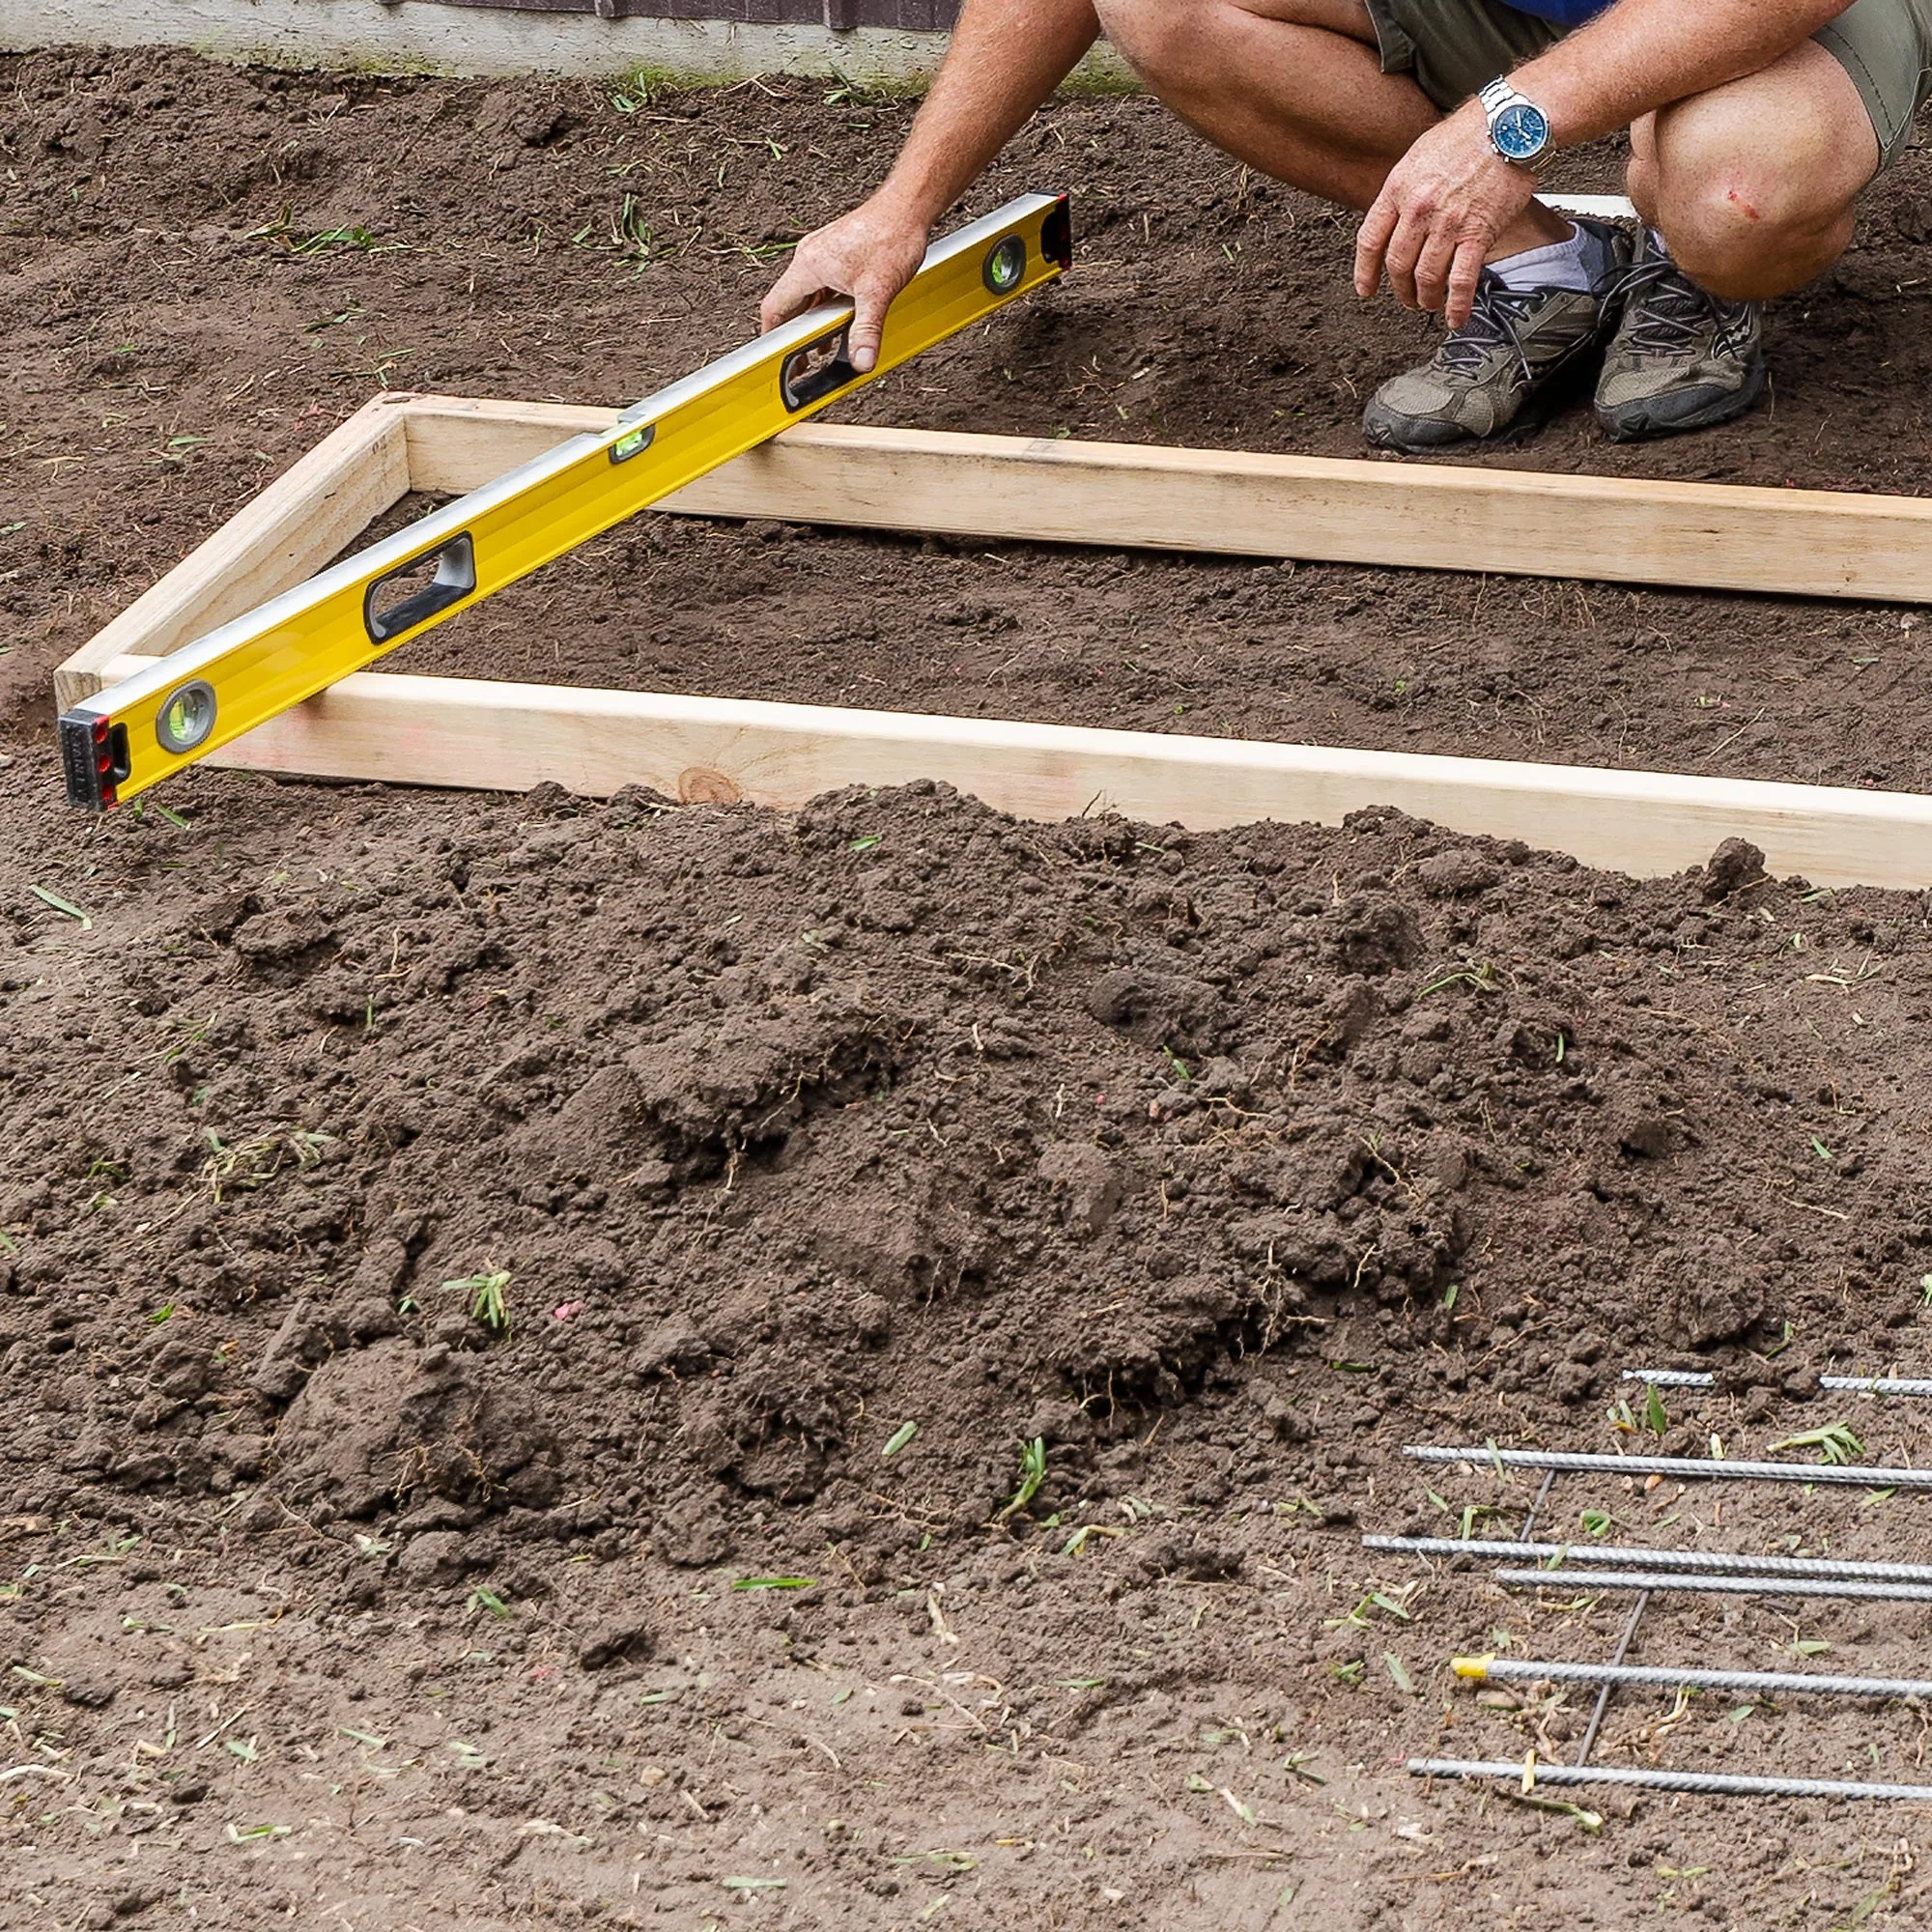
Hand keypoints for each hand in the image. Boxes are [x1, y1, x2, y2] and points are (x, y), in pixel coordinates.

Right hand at [759, 191, 933, 372]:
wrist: (907, 208)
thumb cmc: (891, 237)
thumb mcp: (877, 292)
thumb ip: (867, 330)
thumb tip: (861, 361)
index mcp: (808, 265)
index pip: (775, 307)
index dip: (773, 336)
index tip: (777, 358)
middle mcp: (809, 257)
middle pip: (790, 304)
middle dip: (795, 334)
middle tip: (803, 360)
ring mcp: (822, 254)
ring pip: (807, 295)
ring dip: (813, 321)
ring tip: (824, 347)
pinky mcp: (836, 254)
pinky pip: (822, 286)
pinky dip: (827, 307)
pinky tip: (842, 320)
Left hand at [1353, 104, 1537, 328]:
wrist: (1510, 124)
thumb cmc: (1469, 134)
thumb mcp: (1419, 156)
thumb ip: (1404, 190)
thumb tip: (1396, 220)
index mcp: (1398, 188)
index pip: (1370, 240)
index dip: (1365, 271)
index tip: (1366, 288)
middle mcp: (1419, 209)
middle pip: (1397, 264)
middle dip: (1400, 289)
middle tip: (1406, 298)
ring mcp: (1448, 224)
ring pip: (1426, 277)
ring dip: (1425, 299)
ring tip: (1428, 304)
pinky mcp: (1478, 233)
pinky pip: (1462, 280)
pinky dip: (1457, 305)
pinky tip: (1455, 317)